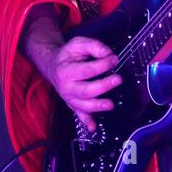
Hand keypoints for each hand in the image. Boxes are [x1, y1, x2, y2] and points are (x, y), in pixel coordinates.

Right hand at [21, 7, 121, 132]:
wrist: (53, 65)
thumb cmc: (68, 55)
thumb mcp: (77, 44)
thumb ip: (93, 46)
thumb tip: (108, 53)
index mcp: (65, 71)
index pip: (87, 70)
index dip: (102, 65)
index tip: (114, 59)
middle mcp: (66, 87)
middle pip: (86, 90)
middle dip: (103, 86)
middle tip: (118, 79)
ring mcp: (69, 98)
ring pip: (84, 106)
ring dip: (98, 106)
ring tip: (110, 104)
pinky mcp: (73, 105)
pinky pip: (79, 115)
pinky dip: (86, 122)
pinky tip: (92, 127)